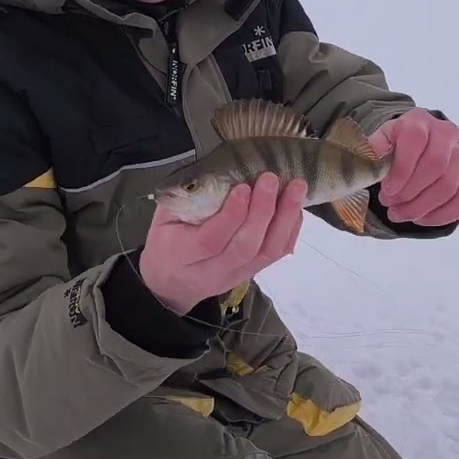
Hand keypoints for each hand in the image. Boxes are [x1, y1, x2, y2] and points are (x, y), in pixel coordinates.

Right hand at [139, 172, 306, 313]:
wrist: (170, 286)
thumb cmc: (166, 243)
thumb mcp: (162, 220)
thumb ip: (181, 200)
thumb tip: (211, 172)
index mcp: (181, 254)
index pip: (211, 240)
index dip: (231, 215)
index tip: (243, 186)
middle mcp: (212, 270)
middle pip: (245, 247)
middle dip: (263, 211)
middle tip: (272, 178)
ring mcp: (236, 275)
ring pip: (266, 253)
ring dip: (285, 218)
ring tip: (296, 187)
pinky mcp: (252, 273)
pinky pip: (276, 255)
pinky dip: (291, 230)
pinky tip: (296, 207)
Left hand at [369, 109, 458, 226]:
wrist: (415, 150)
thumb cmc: (393, 147)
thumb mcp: (378, 144)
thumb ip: (372, 152)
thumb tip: (369, 163)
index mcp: (419, 121)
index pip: (416, 139)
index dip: (402, 168)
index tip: (387, 189)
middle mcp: (446, 134)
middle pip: (436, 165)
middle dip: (410, 191)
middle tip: (389, 204)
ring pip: (449, 187)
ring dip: (421, 207)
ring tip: (398, 214)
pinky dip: (440, 216)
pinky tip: (420, 219)